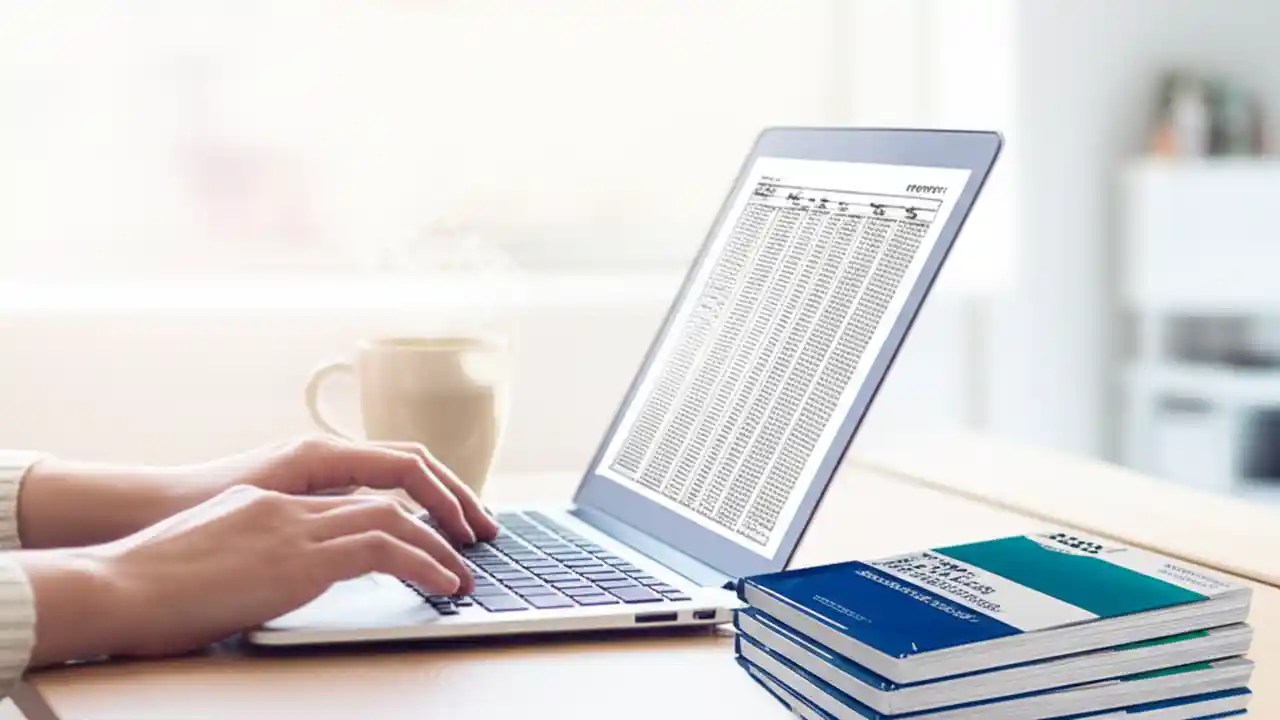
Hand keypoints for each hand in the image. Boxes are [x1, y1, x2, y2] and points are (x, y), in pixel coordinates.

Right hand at [18, 485, 470, 664]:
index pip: (349, 496)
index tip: (424, 530)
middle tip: (464, 540)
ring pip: (392, 518)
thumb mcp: (208, 559)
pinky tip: (444, 583)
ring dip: (437, 544)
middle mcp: (287, 504)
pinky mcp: (300, 558)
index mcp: (267, 502)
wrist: (113, 585)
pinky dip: (424, 563)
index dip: (394, 512)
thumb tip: (262, 586)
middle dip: (432, 517)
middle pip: (382, 495)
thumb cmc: (146, 586)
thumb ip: (249, 561)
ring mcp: (295, 527)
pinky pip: (385, 550)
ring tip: (463, 573)